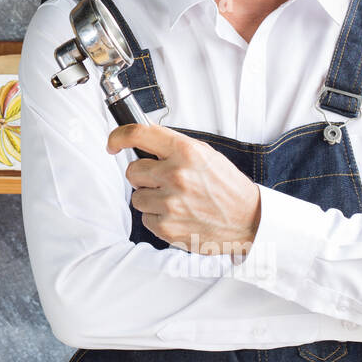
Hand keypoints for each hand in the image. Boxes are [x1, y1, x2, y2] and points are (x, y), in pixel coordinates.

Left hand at [107, 122, 261, 255]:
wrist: (248, 220)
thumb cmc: (226, 186)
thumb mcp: (205, 154)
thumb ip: (173, 147)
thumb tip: (139, 140)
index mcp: (186, 151)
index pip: (138, 134)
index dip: (118, 136)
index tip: (113, 143)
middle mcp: (176, 175)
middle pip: (132, 170)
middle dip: (143, 175)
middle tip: (163, 181)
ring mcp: (170, 203)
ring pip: (136, 196)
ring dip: (150, 198)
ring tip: (175, 200)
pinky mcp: (167, 227)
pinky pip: (145, 218)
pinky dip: (157, 217)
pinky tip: (178, 215)